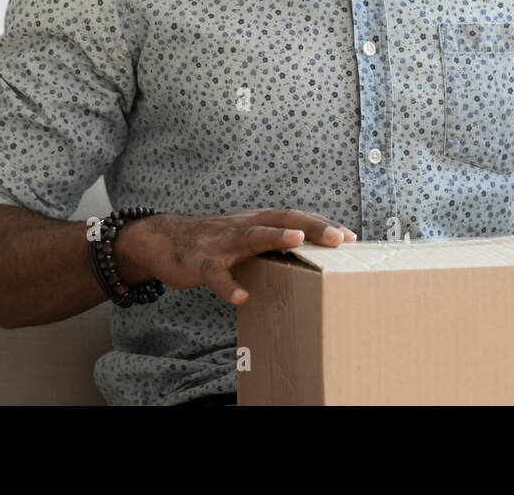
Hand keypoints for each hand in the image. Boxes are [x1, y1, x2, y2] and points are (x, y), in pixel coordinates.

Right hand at [114, 208, 356, 305]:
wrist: (162, 240)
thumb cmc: (213, 242)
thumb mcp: (245, 239)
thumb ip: (272, 246)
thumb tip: (308, 258)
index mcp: (256, 221)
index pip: (295, 217)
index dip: (322, 224)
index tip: (351, 236)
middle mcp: (242, 225)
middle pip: (281, 220)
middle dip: (311, 227)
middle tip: (339, 237)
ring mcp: (220, 242)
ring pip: (250, 236)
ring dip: (274, 237)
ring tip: (297, 241)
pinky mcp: (199, 261)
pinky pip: (214, 274)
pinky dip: (227, 285)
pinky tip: (240, 297)